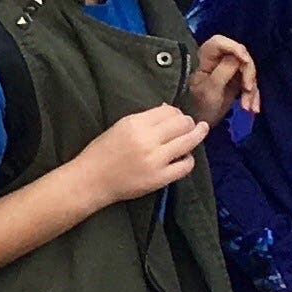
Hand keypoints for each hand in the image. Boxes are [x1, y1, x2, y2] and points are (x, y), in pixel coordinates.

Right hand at [75, 101, 211, 206]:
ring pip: (188, 142)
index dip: (176, 112)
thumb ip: (144, 119)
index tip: (177, 116)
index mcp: (134, 123)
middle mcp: (147, 140)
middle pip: (182, 124)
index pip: (168, 111)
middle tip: (190, 124)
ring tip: (200, 131)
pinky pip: (185, 166)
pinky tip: (186, 156)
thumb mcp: (119, 126)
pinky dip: (189, 159)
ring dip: (197, 135)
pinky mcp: (160, 178)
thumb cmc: (102, 152)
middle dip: (189, 122)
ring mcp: (155, 160)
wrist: (91, 180)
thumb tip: (168, 111)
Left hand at [188, 37, 259, 124]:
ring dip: (251, 90)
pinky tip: (252, 108)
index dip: (234, 48)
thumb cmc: (199, 105)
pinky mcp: (237, 80)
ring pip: (248, 72)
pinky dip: (252, 96)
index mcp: (205, 57)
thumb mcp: (211, 89)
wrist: (200, 121)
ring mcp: (229, 69)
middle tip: (248, 89)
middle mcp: (218, 60)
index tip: (245, 61)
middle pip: (239, 57)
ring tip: (248, 107)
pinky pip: (250, 84)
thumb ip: (224, 70)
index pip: (220, 42)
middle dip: (247, 74)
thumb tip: (239, 58)